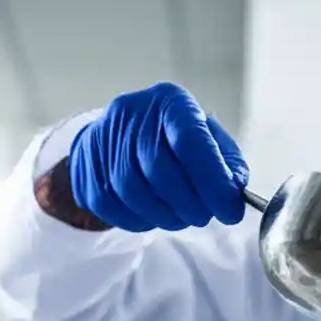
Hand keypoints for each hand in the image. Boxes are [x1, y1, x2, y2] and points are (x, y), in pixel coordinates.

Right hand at [69, 82, 248, 231]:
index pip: (190, 141)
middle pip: (159, 169)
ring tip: (182, 218)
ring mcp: (103, 138)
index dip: (212, 182)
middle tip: (204, 218)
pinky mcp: (85, 167)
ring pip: (132, 190)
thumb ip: (228, 166)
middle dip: (189, 204)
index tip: (230, 211)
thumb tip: (234, 193)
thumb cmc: (176, 142)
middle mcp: (133, 112)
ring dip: (165, 215)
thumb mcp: (210, 141)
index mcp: (170, 101)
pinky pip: (112, 204)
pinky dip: (139, 219)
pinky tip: (154, 215)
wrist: (123, 136)